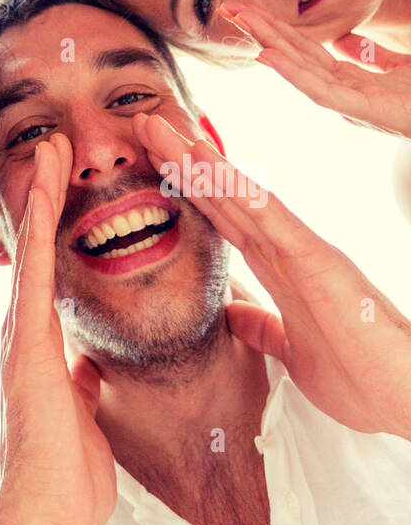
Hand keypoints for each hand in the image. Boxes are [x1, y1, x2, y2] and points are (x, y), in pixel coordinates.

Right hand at [0, 134, 115, 524]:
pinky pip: (35, 275)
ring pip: (31, 249)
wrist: (46, 513)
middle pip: (33, 246)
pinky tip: (44, 196)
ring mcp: (21, 336)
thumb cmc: (67, 474)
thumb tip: (88, 368)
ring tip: (50, 149)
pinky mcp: (29, 345)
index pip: (47, 269)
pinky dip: (38, 231)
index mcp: (39, 347)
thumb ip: (82, 384)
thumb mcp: (84, 414)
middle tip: (53, 144)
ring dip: (40, 196)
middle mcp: (22, 332)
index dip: (53, 223)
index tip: (61, 182)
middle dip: (42, 193)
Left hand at [135, 111, 410, 437]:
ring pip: (237, 192)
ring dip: (195, 158)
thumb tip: (230, 314)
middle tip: (138, 123)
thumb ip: (262, 327)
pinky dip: (236, 185)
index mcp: (278, 269)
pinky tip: (207, 160)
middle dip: (179, 159)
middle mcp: (286, 248)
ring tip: (156, 125)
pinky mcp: (317, 258)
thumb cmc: (360, 378)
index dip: (184, 187)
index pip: (221, 217)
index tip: (149, 161)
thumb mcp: (291, 352)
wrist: (405, 401)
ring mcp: (301, 248)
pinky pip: (270, 215)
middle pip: (221, 194)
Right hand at [219, 0, 410, 138]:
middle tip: (230, 7)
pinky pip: (318, 90)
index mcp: (350, 82)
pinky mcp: (360, 110)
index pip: (304, 50)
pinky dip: (291, 72)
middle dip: (261, 30)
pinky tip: (268, 56)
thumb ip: (370, 54)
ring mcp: (349, 104)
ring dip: (267, 44)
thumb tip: (343, 39)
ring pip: (298, 70)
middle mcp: (343, 94)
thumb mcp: (398, 66)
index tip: (251, 8)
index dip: (277, 28)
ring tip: (241, 21)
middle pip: (293, 56)